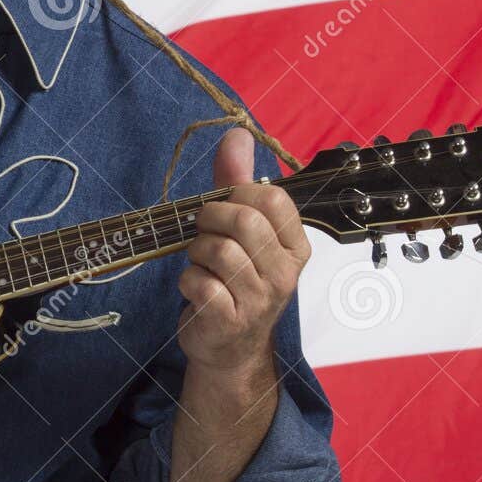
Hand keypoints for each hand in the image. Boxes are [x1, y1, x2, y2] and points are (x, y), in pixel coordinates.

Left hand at [175, 127, 309, 372]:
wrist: (229, 349)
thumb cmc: (235, 280)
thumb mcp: (240, 230)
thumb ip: (236, 181)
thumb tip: (237, 133)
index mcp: (295, 245)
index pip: (273, 198)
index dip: (237, 194)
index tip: (227, 208)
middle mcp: (285, 273)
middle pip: (243, 221)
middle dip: (210, 219)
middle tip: (204, 234)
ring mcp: (260, 300)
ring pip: (218, 250)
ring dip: (196, 251)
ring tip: (201, 263)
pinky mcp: (230, 320)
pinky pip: (198, 282)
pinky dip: (187, 280)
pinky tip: (197, 289)